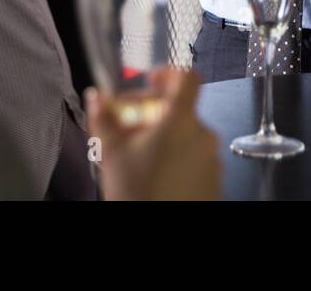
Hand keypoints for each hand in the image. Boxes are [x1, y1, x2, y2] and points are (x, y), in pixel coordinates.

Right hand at [86, 66, 220, 199]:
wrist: (161, 237)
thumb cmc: (139, 194)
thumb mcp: (111, 154)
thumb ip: (103, 118)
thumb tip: (95, 98)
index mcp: (180, 121)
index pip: (187, 77)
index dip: (168, 72)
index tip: (152, 79)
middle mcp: (203, 135)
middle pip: (180, 109)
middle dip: (152, 113)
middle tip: (128, 127)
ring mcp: (212, 158)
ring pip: (186, 135)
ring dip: (163, 137)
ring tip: (137, 156)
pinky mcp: (214, 180)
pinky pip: (195, 158)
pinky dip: (176, 157)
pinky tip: (154, 174)